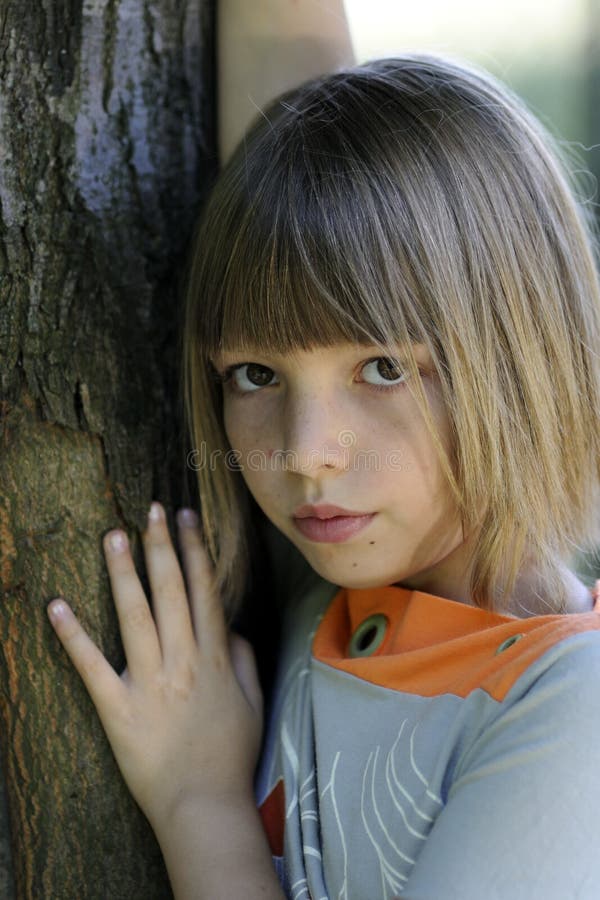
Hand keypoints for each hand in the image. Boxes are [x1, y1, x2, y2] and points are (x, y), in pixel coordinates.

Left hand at [46, 502, 263, 832]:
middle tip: (151, 509)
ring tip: (112, 536)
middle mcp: (182, 660)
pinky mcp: (117, 707)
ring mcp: (148, 681)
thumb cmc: (230, 754)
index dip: (195, 550)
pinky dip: (73, 636)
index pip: (204, 590)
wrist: (202, 804)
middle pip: (170, 591)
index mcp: (215, 656)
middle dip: (161, 545)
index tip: (186, 518)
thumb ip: (246, 658)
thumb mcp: (253, 701)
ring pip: (134, 615)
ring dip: (122, 573)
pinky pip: (92, 666)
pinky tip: (57, 605)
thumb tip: (233, 627)